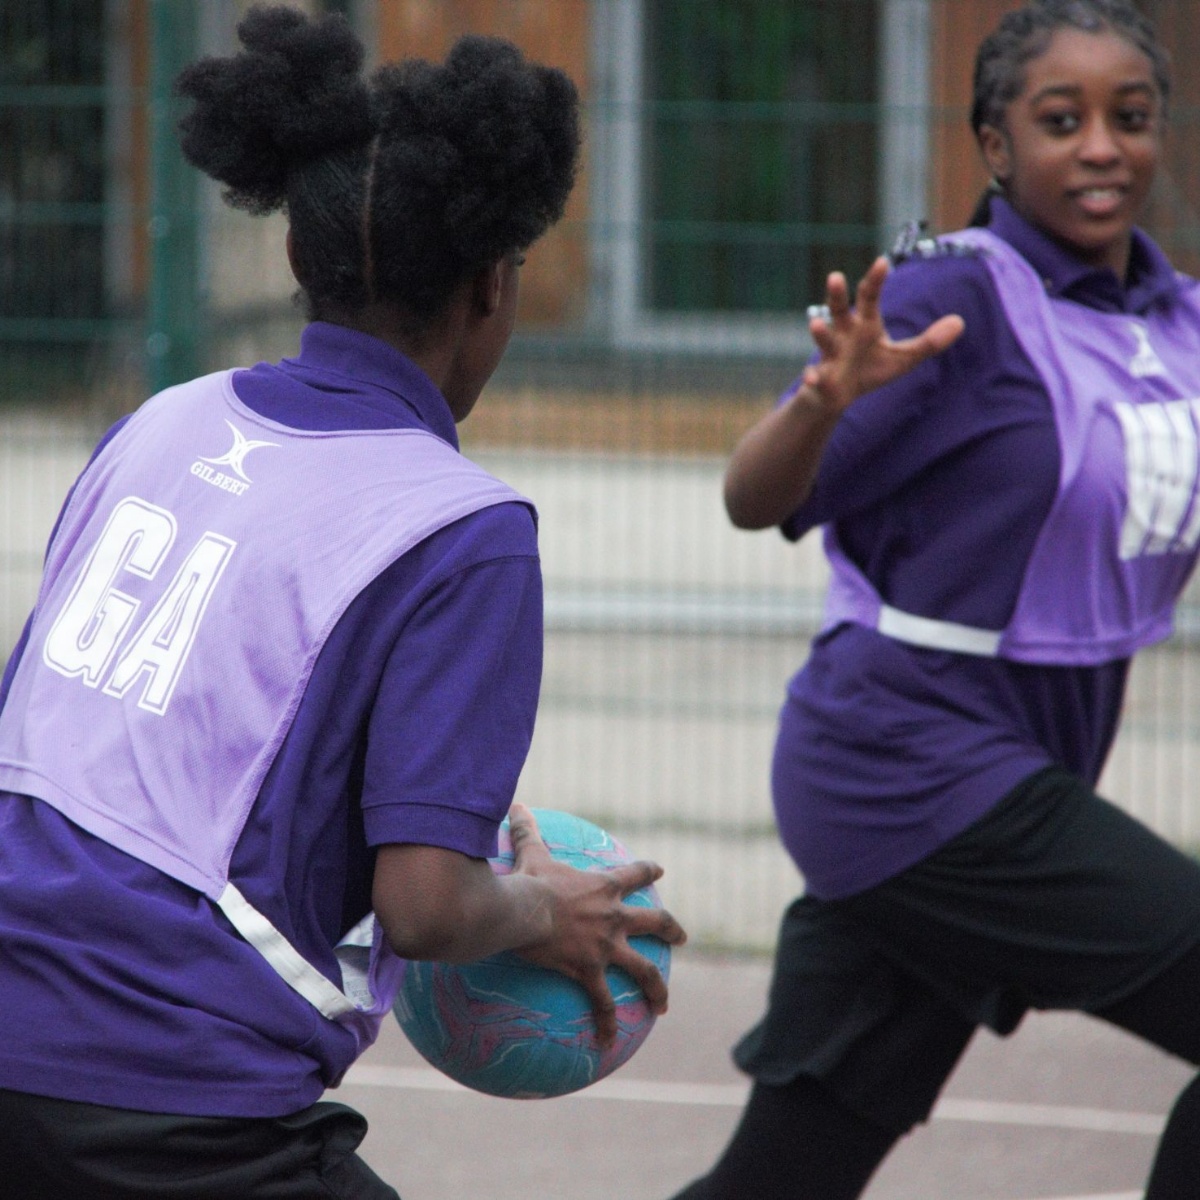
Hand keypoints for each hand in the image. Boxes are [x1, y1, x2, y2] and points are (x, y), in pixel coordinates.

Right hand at [506, 803, 687, 1047]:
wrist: (524, 910)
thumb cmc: (527, 881)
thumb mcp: (531, 853)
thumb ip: (529, 831)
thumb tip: (516, 805)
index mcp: (603, 887)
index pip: (634, 874)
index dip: (649, 871)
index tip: (661, 870)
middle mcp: (614, 917)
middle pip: (655, 922)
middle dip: (672, 930)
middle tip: (682, 939)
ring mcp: (606, 946)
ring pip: (644, 970)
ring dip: (657, 988)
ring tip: (664, 1005)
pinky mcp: (591, 970)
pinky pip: (603, 1003)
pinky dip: (607, 1023)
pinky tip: (607, 1043)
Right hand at [802, 256, 963, 413]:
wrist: (837, 395)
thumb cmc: (870, 369)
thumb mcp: (903, 357)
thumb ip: (928, 342)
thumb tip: (960, 322)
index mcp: (864, 324)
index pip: (869, 297)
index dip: (875, 280)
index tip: (882, 262)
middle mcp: (843, 334)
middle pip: (838, 309)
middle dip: (836, 295)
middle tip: (835, 276)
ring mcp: (830, 356)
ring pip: (824, 341)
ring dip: (820, 333)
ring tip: (816, 324)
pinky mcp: (820, 379)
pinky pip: (815, 378)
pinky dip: (812, 378)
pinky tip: (810, 379)